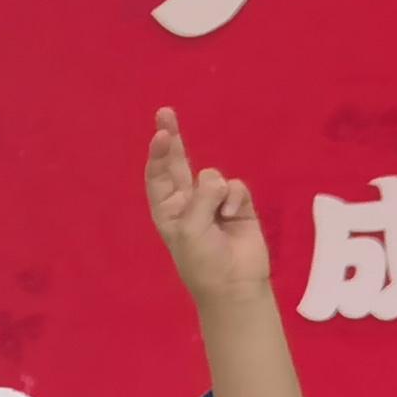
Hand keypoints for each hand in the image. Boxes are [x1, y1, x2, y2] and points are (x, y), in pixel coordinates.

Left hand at [143, 107, 271, 303]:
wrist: (235, 284)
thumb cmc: (203, 261)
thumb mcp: (190, 230)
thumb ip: (199, 198)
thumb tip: (216, 180)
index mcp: (167, 210)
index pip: (158, 176)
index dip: (159, 154)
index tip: (162, 133)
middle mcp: (187, 203)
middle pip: (178, 164)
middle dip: (173, 138)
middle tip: (164, 112)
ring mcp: (213, 202)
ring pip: (213, 176)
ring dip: (217, 191)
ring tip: (220, 216)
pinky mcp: (238, 205)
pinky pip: (236, 187)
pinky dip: (236, 199)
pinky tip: (234, 216)